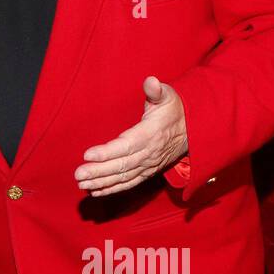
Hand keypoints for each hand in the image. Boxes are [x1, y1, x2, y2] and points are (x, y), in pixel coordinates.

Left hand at [75, 76, 188, 196]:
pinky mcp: (148, 172)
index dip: (107, 152)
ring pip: (124, 177)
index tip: (88, 155)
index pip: (127, 145)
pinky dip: (113, 188)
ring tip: (82, 185)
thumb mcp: (168, 96)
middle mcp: (149, 153)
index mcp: (151, 134)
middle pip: (122, 165)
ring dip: (102, 182)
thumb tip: (151, 81)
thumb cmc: (175, 110)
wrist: (195, 130)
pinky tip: (95, 191)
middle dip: (99, 171)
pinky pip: (129, 183)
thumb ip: (157, 91)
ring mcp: (148, 165)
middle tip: (78, 175)